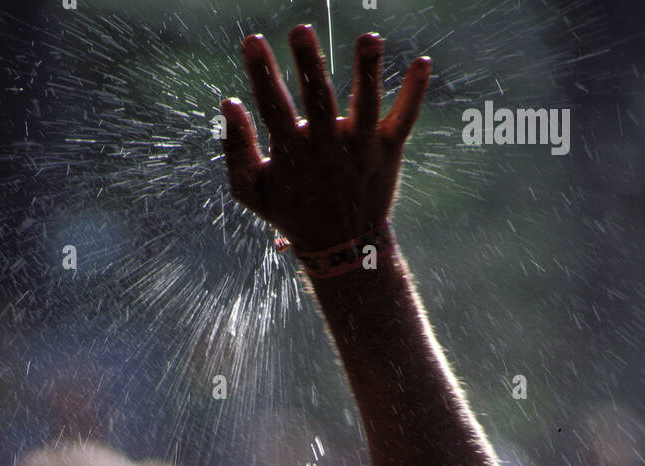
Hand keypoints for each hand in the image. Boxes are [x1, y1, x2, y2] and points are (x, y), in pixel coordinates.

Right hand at [221, 27, 429, 251]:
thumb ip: (237, 150)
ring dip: (367, 72)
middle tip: (301, 30)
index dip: (262, 74)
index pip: (273, 108)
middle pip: (318, 100)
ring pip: (365, 106)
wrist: (342, 247)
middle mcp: (328, 149)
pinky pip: (404, 119)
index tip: (253, 42)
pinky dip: (414, 93)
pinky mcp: (389, 151)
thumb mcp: (253, 192)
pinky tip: (423, 63)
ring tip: (369, 38)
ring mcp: (361, 148)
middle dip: (309, 65)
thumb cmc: (292, 211)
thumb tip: (228, 105)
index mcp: (292, 154)